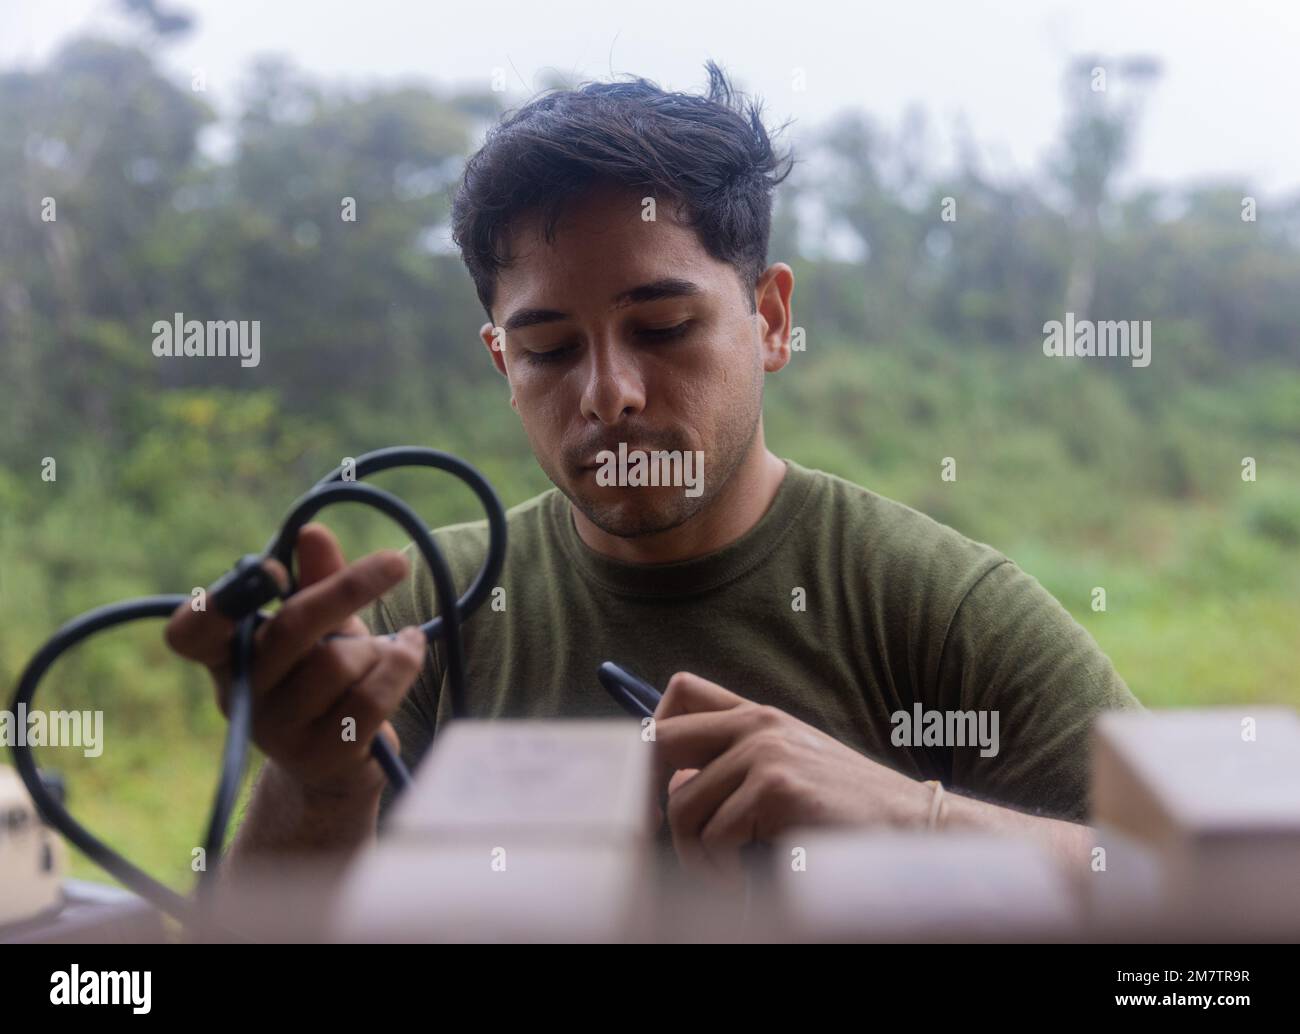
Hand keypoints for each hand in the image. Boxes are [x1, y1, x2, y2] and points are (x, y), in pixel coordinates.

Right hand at [164, 522, 426, 802]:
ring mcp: (279, 733)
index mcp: (227, 657)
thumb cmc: (323, 678)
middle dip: (349, 589)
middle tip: (395, 563)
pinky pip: (372, 696)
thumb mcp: (321, 625)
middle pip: (292, 627)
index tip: (272, 570)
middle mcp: (243, 696)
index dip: (216, 603)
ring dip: (376, 648)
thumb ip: (315, 580)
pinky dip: (402, 665)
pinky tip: (410, 651)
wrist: (339, 765)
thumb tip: (311, 532)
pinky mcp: (322, 758)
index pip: (190, 633)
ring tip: (380, 654)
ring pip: (340, 661)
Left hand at [653, 672, 931, 886]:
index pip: (680, 691)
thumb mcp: (785, 775)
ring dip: (693, 854)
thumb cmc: (845, 814)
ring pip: (680, 806)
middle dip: (646, 798)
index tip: (651, 787)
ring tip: (725, 873)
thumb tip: (668, 790)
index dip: (649, 733)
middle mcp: (757, 723)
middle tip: (663, 839)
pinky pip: (713, 836)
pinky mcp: (775, 786)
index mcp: (757, 716)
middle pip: (659, 741)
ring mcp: (765, 751)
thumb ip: (731, 768)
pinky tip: (749, 878)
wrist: (909, 830)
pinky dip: (723, 871)